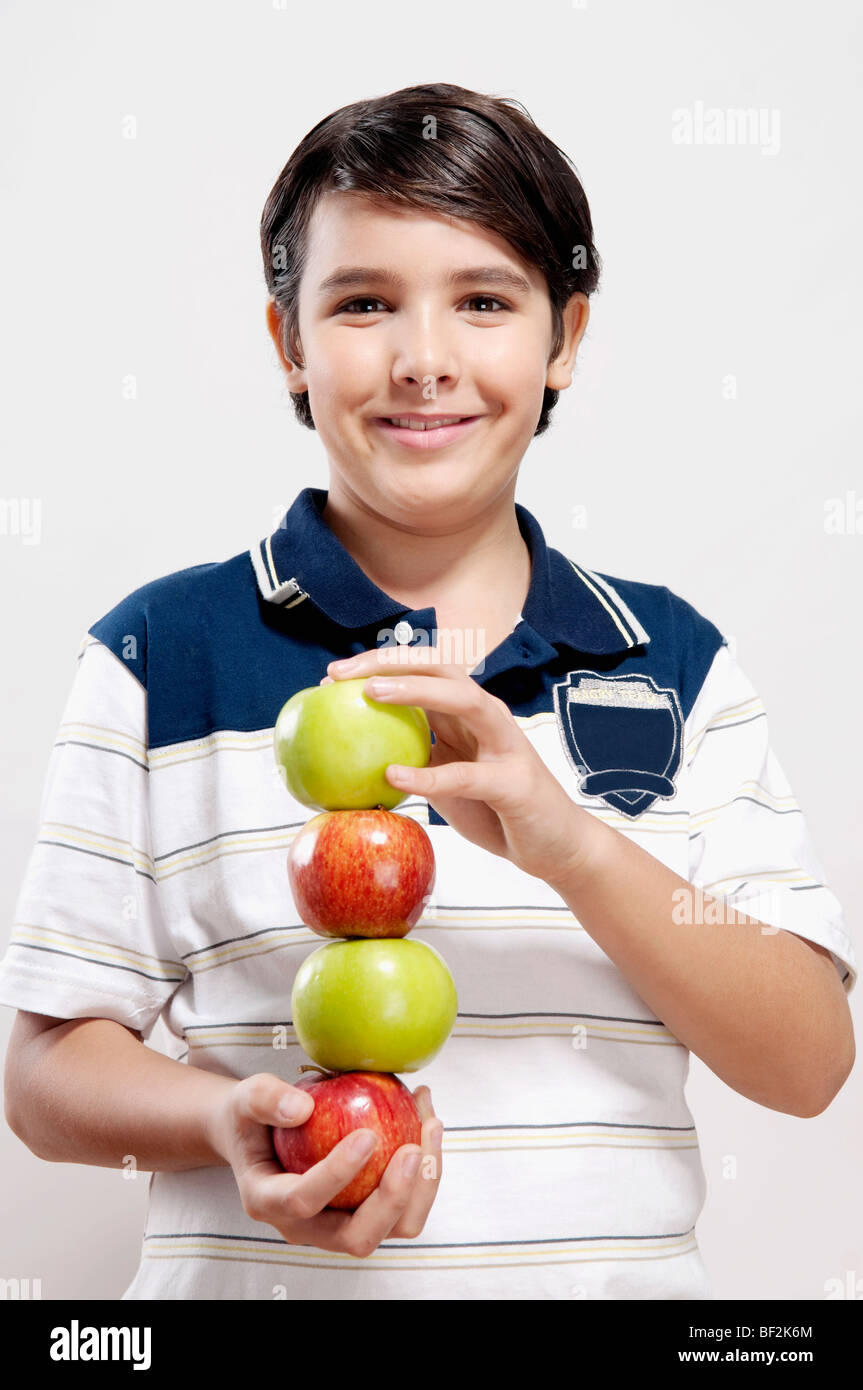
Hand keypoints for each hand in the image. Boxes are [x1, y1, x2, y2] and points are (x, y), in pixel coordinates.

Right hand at [207, 1074, 442, 1257]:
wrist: (259, 1134)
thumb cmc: (252, 1117)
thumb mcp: (246, 1097)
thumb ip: (266, 1099)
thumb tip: (302, 1109)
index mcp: (268, 1201)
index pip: (303, 1201)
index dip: (337, 1174)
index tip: (368, 1135)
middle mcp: (304, 1226)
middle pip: (357, 1237)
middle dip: (393, 1199)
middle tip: (413, 1148)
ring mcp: (338, 1225)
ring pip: (392, 1228)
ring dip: (421, 1185)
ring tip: (430, 1126)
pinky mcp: (364, 1213)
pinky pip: (404, 1204)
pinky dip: (424, 1169)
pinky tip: (427, 1120)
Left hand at [322, 645, 598, 887]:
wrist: (556, 848)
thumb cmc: (497, 811)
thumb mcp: (448, 780)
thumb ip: (417, 758)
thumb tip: (355, 756)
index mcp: (469, 714)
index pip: (425, 670)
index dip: (380, 663)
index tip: (333, 675)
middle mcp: (489, 718)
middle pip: (441, 668)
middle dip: (391, 662)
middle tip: (341, 674)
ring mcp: (506, 746)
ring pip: (464, 701)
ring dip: (417, 691)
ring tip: (372, 695)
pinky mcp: (515, 783)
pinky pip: (467, 774)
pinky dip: (429, 773)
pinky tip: (394, 776)